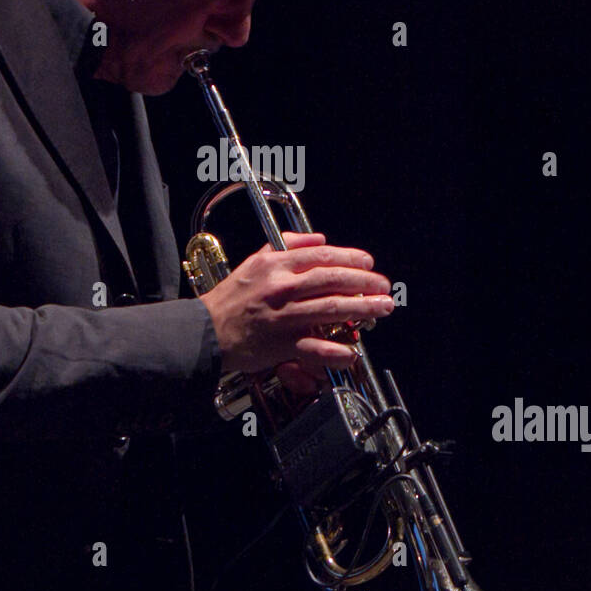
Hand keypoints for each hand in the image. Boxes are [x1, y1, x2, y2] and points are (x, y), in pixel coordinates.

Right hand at [202, 231, 392, 376]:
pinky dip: (335, 351)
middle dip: (365, 282)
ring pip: (331, 309)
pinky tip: (351, 352)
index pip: (322, 255)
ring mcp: (284, 316)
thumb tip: (318, 239)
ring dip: (362, 308)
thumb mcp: (255, 262)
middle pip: (333, 280)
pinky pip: (315, 347)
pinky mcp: (282, 344)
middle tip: (384, 286)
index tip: (368, 263)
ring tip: (382, 308)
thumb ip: (287, 247)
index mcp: (276, 265)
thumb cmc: (231, 299)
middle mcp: (282, 287)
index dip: (351, 258)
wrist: (206, 331)